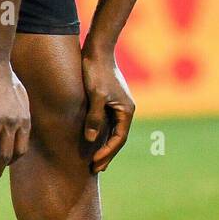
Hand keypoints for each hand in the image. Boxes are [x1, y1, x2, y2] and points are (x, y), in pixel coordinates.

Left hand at [80, 48, 135, 172]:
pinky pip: (107, 122)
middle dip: (107, 154)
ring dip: (104, 145)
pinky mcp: (110, 100)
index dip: (107, 153)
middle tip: (95, 169)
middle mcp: (126, 109)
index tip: (95, 164)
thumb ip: (94, 118)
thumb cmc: (97, 72)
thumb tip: (91, 139)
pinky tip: (91, 140)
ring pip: (112, 131)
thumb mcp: (96, 95)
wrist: (98, 50)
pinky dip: (101, 134)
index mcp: (127, 110)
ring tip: (93, 160)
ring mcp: (118, 104)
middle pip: (118, 137)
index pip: (119, 138)